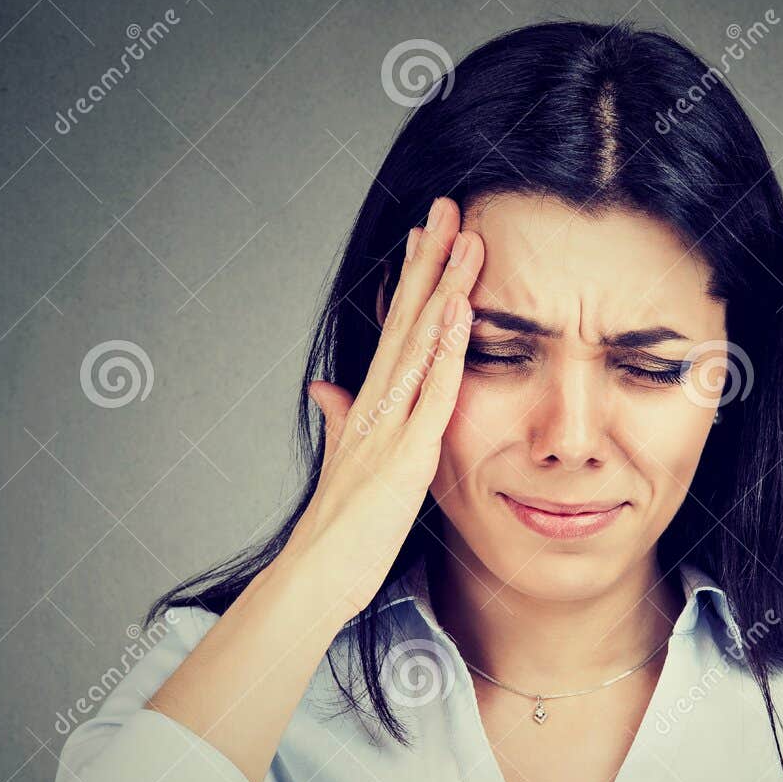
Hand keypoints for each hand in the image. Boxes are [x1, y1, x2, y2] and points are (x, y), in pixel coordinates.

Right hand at [282, 196, 480, 619]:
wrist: (318, 573)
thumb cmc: (337, 529)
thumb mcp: (345, 462)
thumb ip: (340, 419)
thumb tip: (326, 387)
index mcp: (368, 404)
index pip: (395, 328)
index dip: (412, 279)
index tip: (428, 233)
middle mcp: (375, 403)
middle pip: (405, 318)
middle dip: (428, 261)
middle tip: (447, 207)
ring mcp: (389, 425)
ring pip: (419, 343)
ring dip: (443, 289)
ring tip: (464, 239)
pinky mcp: (405, 454)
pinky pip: (430, 393)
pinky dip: (445, 351)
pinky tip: (459, 313)